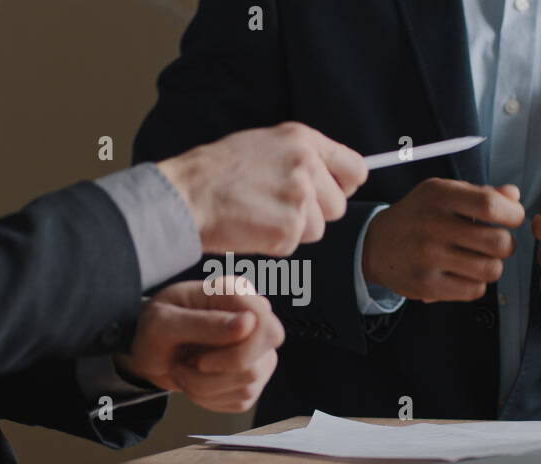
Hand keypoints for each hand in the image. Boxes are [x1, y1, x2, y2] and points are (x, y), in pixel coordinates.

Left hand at [116, 277, 284, 412]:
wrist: (148, 352)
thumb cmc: (153, 328)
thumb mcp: (164, 322)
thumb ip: (203, 323)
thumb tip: (248, 323)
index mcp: (235, 294)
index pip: (267, 327)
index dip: (241, 352)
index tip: (201, 361)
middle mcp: (254, 321)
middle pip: (261, 361)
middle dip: (217, 375)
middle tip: (187, 365)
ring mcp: (256, 351)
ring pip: (249, 385)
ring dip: (206, 388)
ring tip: (183, 371)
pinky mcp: (250, 379)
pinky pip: (241, 400)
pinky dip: (210, 398)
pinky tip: (193, 382)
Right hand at [158, 122, 367, 256]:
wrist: (185, 194)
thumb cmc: (216, 173)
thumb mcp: (263, 145)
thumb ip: (300, 158)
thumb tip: (330, 177)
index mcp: (302, 140)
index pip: (355, 169)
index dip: (343, 187)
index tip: (328, 194)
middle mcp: (306, 165)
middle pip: (338, 206)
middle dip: (314, 214)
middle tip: (277, 208)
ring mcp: (299, 197)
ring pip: (317, 230)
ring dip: (292, 231)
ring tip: (259, 215)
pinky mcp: (288, 228)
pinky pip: (293, 246)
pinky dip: (273, 244)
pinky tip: (250, 227)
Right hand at [362, 178, 524, 301]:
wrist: (376, 244)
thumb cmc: (417, 216)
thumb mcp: (443, 193)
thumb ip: (481, 193)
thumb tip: (513, 197)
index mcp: (440, 196)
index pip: (492, 206)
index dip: (513, 215)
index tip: (512, 219)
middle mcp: (432, 225)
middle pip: (498, 243)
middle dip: (505, 245)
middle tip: (494, 244)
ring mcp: (428, 258)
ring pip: (491, 270)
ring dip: (491, 266)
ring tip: (477, 259)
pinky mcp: (426, 285)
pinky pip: (474, 290)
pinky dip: (475, 284)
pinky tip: (462, 273)